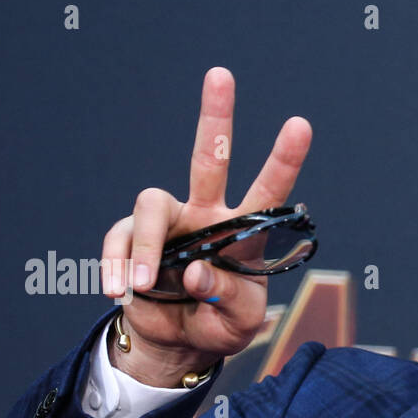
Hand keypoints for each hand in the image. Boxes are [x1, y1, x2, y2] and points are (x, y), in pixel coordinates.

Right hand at [99, 67, 312, 386]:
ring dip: (145, 245)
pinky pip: (120, 241)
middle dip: (216, 118)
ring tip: (142, 286)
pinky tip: (121, 292)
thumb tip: (195, 271)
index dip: (284, 160)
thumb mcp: (236, 323)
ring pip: (152, 202)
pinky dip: (117, 267)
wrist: (177, 343)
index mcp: (244, 233)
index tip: (300, 125)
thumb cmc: (219, 325)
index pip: (269, 192)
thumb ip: (226, 299)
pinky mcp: (133, 240)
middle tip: (221, 75)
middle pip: (209, 158)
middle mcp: (207, 216)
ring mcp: (169, 225)